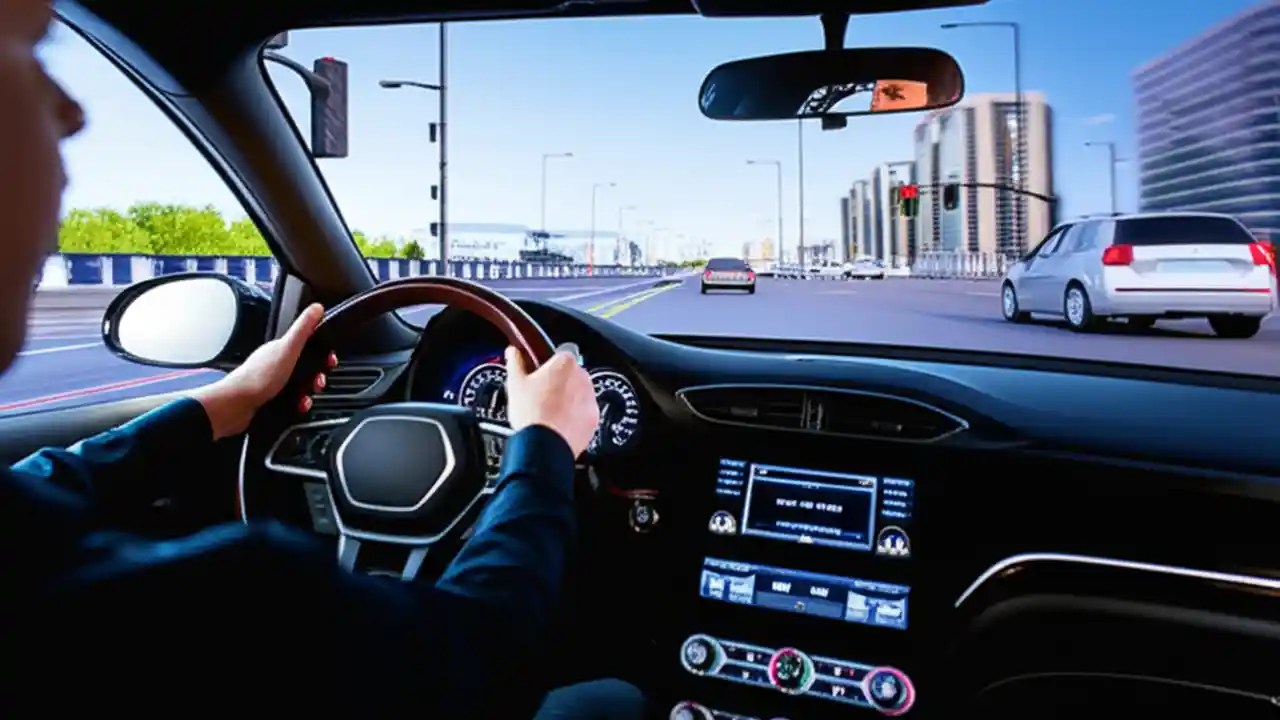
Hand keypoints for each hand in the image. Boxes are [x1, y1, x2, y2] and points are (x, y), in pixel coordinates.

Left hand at [191, 303, 335, 439]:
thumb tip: (316, 308)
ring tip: (307, 396)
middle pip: (305, 366)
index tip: (329, 360)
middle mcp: (275, 363)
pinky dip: (299, 404)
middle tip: (317, 381)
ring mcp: (272, 381)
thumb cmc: (258, 378)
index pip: (306, 344)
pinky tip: (299, 406)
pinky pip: (292, 400)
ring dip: (308, 392)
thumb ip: (303, 329)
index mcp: (279, 348)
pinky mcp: (270, 398)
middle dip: (316, 375)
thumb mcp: (287, 349)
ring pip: (300, 385)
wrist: (237, 405)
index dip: (321, 352)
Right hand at [505, 346, 598, 457]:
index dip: (547, 366)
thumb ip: (515, 361)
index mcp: (565, 363)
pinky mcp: (593, 419)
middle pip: (570, 375)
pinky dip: (575, 416)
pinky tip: (558, 423)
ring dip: (569, 399)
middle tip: (542, 396)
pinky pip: (584, 413)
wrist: (543, 445)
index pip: (560, 354)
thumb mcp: (515, 383)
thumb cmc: (532, 414)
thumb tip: (513, 352)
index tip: (540, 375)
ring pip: (579, 394)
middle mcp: (583, 378)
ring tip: (549, 412)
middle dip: (559, 383)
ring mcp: (590, 399)